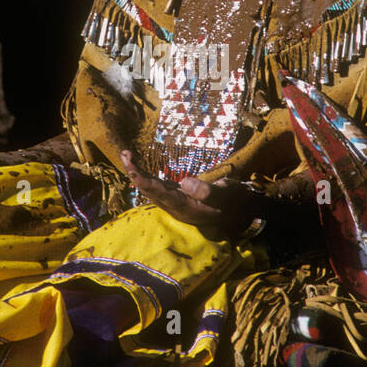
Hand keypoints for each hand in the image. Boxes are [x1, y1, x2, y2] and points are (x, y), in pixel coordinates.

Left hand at [121, 150, 263, 240]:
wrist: (241, 212)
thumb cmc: (234, 202)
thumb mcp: (225, 194)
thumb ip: (207, 191)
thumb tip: (185, 182)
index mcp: (184, 207)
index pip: (158, 193)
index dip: (143, 180)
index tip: (131, 167)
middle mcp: (175, 207)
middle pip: (148, 191)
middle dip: (135, 173)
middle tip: (125, 154)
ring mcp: (175, 203)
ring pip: (150, 189)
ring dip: (138, 174)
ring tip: (127, 156)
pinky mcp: (177, 198)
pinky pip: (157, 187)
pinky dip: (146, 176)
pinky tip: (139, 169)